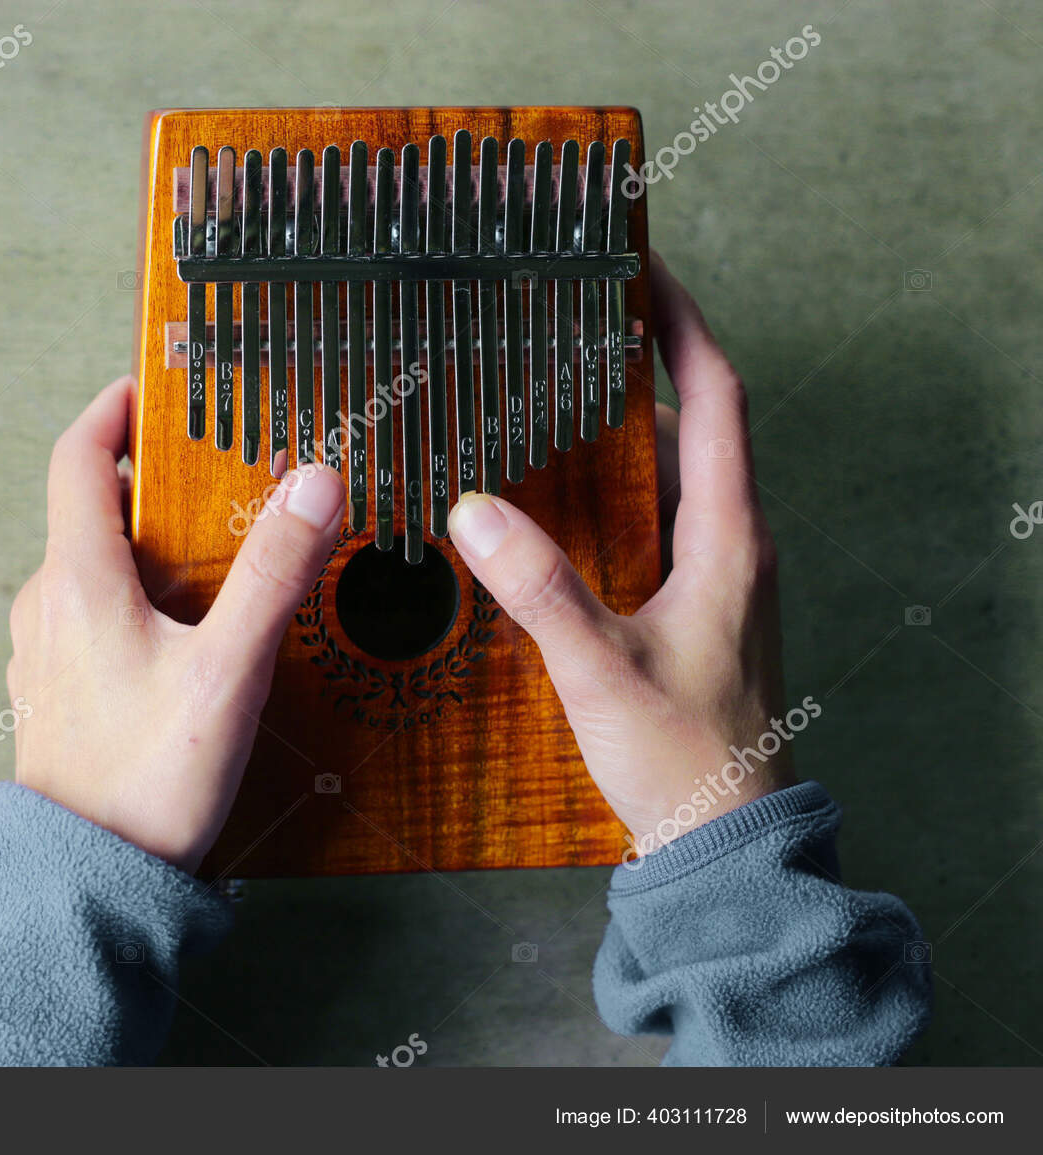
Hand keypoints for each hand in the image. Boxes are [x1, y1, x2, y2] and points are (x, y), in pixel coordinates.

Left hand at [6, 375, 345, 871]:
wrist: (87, 883)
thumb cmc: (148, 783)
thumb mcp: (227, 672)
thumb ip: (272, 575)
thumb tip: (316, 483)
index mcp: (76, 582)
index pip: (77, 457)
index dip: (113, 409)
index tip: (153, 387)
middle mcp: (46, 606)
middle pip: (88, 509)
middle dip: (150, 483)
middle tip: (216, 475)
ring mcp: (44, 652)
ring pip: (89, 567)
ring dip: (144, 546)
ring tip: (214, 556)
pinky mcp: (54, 692)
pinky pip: (89, 616)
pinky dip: (133, 597)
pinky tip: (185, 633)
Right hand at [448, 254, 795, 853]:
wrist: (723, 837)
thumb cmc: (681, 755)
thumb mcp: (598, 669)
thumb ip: (538, 589)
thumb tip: (471, 509)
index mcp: (729, 536)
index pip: (716, 395)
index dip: (681, 323)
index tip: (640, 266)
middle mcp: (733, 542)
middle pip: (695, 420)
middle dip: (639, 360)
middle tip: (571, 319)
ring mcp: (717, 574)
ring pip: (672, 471)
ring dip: (623, 426)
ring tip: (551, 389)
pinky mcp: (694, 605)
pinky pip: (655, 518)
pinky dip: (612, 488)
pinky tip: (556, 500)